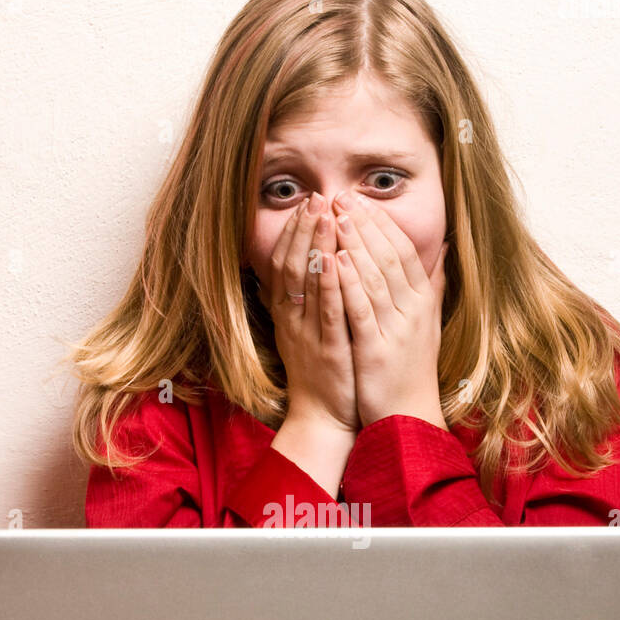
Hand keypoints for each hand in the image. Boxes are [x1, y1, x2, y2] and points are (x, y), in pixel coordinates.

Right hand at [267, 192, 358, 435]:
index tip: (307, 204)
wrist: (323, 419)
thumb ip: (312, 300)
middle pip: (292, 266)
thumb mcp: (310, 332)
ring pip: (307, 284)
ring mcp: (308, 335)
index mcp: (289, 314)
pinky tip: (334, 259)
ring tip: (325, 215)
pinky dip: (328, 284)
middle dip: (304, 230)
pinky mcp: (328, 351)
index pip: (286, 263)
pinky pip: (327, 312)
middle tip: (316, 199)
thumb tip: (317, 265)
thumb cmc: (323, 374)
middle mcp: (293, 320)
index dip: (295, 232)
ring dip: (315, 246)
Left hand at [330, 193, 449, 428]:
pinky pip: (361, 310)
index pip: (403, 251)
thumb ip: (435, 284)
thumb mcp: (428, 323)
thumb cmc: (412, 370)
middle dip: (364, 225)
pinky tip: (334, 261)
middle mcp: (413, 311)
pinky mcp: (376, 351)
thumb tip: (447, 247)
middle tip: (341, 197)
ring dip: (354, 244)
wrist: (407, 418)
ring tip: (335, 217)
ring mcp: (395, 330)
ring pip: (374, 277)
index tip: (360, 199)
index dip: (381, 223)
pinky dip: (348, 283)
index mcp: (423, 301)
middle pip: (388, 257)